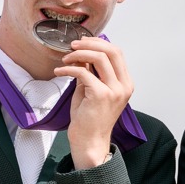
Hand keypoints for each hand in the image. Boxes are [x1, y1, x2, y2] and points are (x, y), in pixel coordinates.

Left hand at [55, 36, 134, 167]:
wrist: (89, 140)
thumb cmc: (90, 118)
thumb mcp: (93, 89)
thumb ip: (92, 72)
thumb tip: (82, 53)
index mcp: (125, 83)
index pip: (117, 53)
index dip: (98, 43)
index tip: (82, 43)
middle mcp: (124, 86)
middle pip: (111, 51)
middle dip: (90, 43)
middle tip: (72, 45)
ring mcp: (114, 90)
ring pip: (99, 57)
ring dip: (79, 54)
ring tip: (65, 58)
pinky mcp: (101, 95)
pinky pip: (83, 72)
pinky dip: (68, 68)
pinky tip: (59, 71)